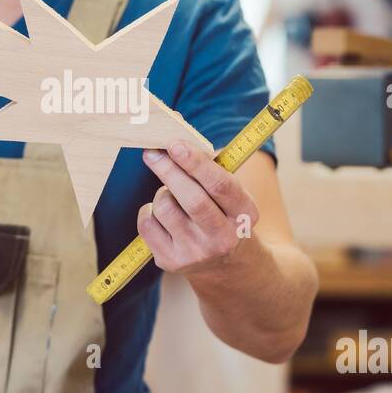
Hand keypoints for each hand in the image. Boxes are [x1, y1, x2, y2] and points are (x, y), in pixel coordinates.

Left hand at [138, 139, 259, 274]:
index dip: (196, 163)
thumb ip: (209, 164)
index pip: (220, 185)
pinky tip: (161, 214)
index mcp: (244, 214)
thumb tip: (175, 130)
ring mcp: (197, 253)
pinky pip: (147, 224)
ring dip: (162, 193)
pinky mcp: (172, 262)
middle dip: (169, 171)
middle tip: (153, 153)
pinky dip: (148, 210)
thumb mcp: (229, 192)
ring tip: (170, 195)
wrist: (224, 262)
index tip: (175, 144)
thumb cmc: (221, 211)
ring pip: (166, 209)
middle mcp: (223, 238)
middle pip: (192, 200)